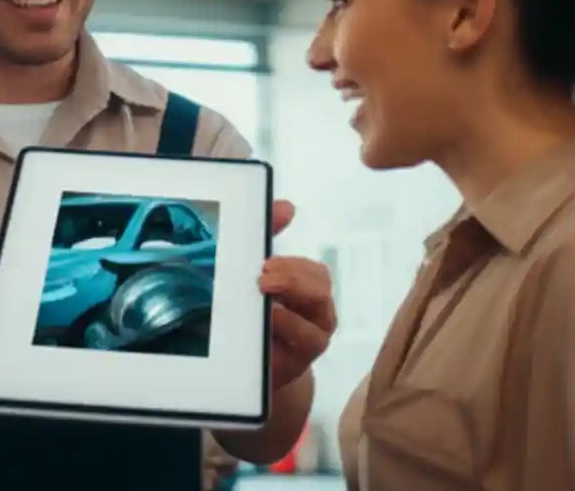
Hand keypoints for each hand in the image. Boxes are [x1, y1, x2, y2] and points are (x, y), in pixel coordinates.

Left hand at [259, 200, 336, 391]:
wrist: (254, 369)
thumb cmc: (259, 318)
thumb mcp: (258, 280)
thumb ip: (268, 241)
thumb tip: (288, 206)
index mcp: (308, 290)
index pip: (312, 270)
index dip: (294, 262)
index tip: (266, 257)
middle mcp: (317, 313)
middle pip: (320, 286)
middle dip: (293, 276)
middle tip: (262, 274)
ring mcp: (314, 337)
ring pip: (318, 312)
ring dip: (292, 297)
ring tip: (264, 291)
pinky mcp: (302, 360)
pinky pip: (307, 339)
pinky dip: (288, 325)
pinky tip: (269, 317)